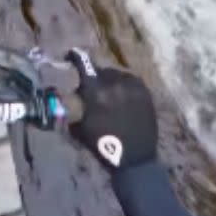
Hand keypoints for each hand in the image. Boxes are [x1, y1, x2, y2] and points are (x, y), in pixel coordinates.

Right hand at [65, 47, 159, 172]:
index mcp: (95, 91)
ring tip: (109, 96)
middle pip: (100, 70)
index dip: (75, 56)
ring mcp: (133, 86)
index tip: (70, 56)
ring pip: (116, 75)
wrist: (135, 159)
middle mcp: (114, 83)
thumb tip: (72, 97)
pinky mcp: (145, 92)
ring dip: (110, 82)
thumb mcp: (80, 129)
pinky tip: (122, 99)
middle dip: (94, 78)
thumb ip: (74, 109)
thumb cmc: (104, 146)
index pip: (83, 63)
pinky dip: (124, 87)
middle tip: (93, 90)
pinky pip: (130, 82)